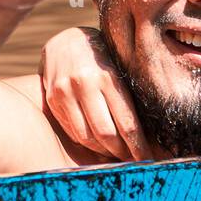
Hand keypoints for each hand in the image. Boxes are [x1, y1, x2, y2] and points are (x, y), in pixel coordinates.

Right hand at [40, 26, 147, 160]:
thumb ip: (128, 96)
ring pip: (87, 137)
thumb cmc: (104, 56)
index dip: (139, 146)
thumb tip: (148, 133)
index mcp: (108, 77)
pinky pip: (72, 131)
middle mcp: (85, 84)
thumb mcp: (119, 69)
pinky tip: (99, 146)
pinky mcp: (52, 99)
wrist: (66, 40)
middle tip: (133, 160)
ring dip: (104, 152)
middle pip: (107, 134)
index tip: (147, 159)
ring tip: (117, 155)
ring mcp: (65, 92)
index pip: (127, 123)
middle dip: (122, 152)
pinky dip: (87, 143)